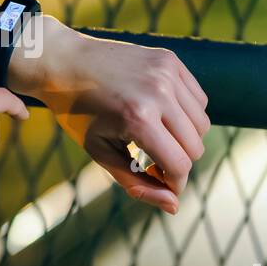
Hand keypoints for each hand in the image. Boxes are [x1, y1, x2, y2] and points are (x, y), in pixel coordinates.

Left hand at [9, 17, 208, 213]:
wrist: (64, 63)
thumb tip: (174, 206)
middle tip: (152, 160)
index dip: (172, 184)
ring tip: (156, 137)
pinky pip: (198, 99)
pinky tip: (162, 114)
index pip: (180, 166)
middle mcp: (158, 93)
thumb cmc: (79, 114)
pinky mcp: (170, 59)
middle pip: (195, 147)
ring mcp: (166, 73)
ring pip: (202, 124)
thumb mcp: (101, 153)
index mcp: (138, 119)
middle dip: (178, 162)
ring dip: (185, 139)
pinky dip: (187, 113)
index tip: (156, 180)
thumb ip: (137, 183)